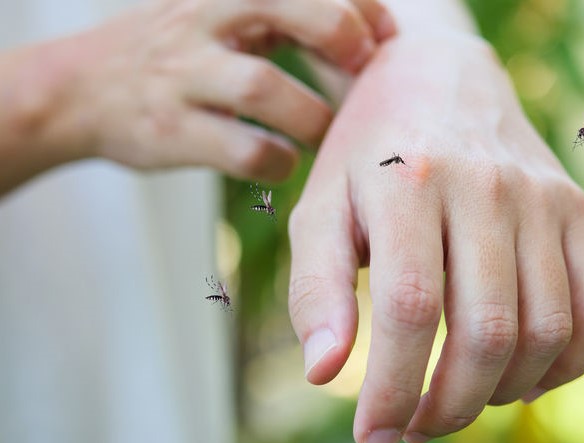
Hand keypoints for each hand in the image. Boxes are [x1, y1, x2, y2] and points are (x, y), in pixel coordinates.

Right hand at [50, 0, 394, 180]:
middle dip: (338, 33)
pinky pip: (242, 150)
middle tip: (364, 69)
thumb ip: (279, 16)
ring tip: (324, 132)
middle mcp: (201, 21)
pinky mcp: (170, 130)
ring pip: (262, 86)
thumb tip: (364, 33)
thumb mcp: (215, 14)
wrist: (74, 91)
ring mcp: (182, 76)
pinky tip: (284, 162)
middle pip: (281, 4)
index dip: (357, 4)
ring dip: (312, 115)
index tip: (385, 35)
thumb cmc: (173, 55)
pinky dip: (277, 160)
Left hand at [287, 33, 583, 442]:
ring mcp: (542, 196)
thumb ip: (316, 289)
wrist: (439, 78)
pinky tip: (519, 378)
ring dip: (502, 393)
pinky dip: (563, 366)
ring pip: (546, 330)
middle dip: (449, 406)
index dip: (393, 390)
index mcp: (409, 180)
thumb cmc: (368, 156)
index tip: (373, 438)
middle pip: (487, 330)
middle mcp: (486, 185)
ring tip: (459, 399)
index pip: (410, 309)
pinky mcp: (578, 208)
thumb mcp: (320, 208)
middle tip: (415, 428)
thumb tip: (324, 375)